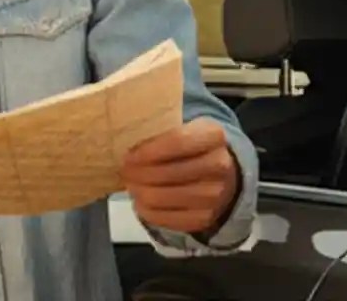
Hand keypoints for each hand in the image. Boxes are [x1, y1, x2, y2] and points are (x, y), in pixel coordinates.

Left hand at [120, 118, 240, 234]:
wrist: (222, 173)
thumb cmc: (191, 146)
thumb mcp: (182, 127)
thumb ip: (158, 132)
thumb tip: (125, 144)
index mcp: (213, 136)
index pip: (177, 142)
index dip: (148, 151)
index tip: (129, 155)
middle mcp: (219, 166)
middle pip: (166, 173)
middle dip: (137, 173)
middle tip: (124, 171)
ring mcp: (215, 195)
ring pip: (162, 197)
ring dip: (139, 192)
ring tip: (130, 184)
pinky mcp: (206, 218)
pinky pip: (167, 219)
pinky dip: (147, 211)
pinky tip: (140, 201)